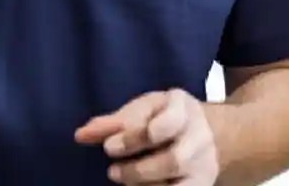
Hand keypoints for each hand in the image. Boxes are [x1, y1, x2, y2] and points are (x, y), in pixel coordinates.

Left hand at [75, 89, 219, 184]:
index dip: (135, 138)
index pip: (167, 124)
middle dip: (138, 170)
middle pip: (174, 161)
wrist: (207, 132)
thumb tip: (81, 135)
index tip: (108, 146)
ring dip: (145, 185)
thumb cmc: (164, 117)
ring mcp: (204, 165)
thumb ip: (114, 122)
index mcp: (183, 109)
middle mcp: (200, 138)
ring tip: (122, 180)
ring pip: (180, 185)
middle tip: (112, 171)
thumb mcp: (143, 109)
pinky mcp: (202, 185)